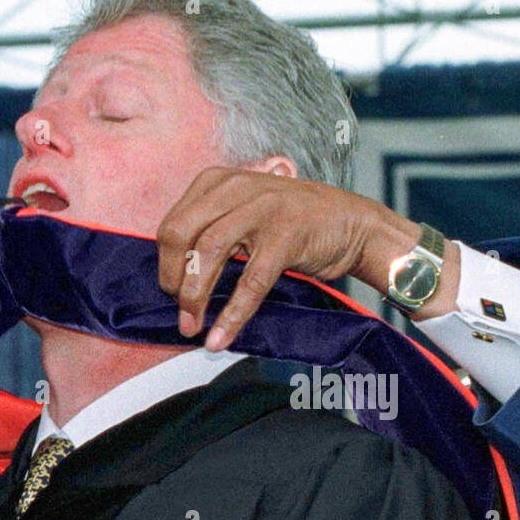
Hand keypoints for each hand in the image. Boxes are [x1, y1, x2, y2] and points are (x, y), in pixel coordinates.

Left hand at [155, 167, 458, 349]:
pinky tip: (221, 338)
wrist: (354, 223)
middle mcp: (236, 188)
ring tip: (194, 327)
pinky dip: (232, 315)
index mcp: (219, 181)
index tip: (172, 291)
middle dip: (173, 280)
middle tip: (180, 311)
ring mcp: (262, 209)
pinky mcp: (285, 235)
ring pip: (209, 255)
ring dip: (195, 299)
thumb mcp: (247, 210)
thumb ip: (214, 227)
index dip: (165, 263)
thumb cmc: (297, 223)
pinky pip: (250, 281)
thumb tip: (177, 274)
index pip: (173, 223)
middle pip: (180, 235)